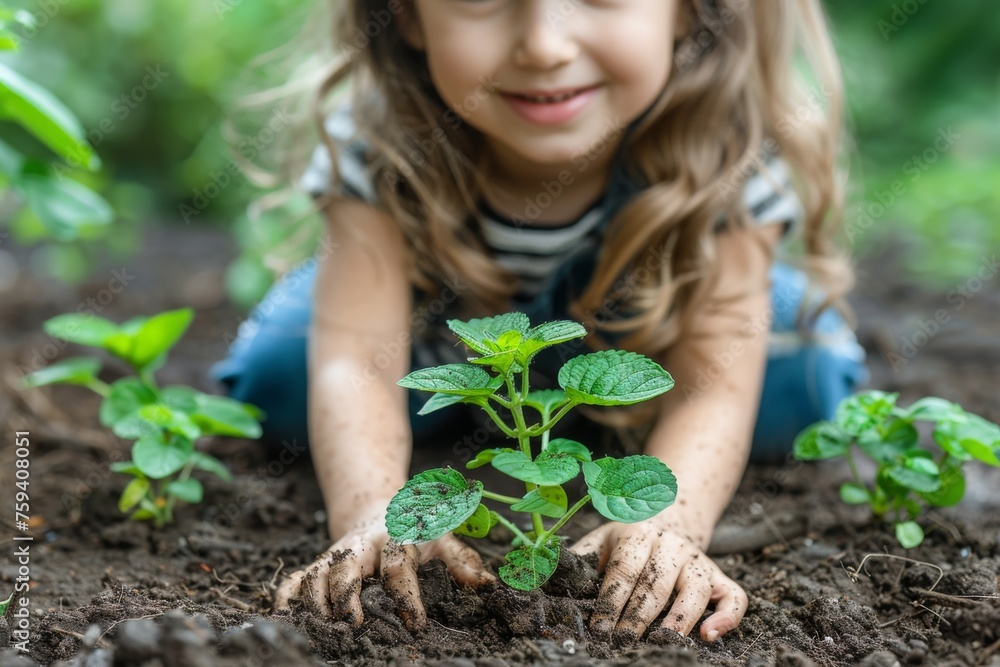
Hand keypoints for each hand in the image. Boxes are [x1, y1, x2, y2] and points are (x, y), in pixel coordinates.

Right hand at [273, 504, 495, 629]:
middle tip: (354, 624)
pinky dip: (287, 597)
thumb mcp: (445, 537)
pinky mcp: (319, 564)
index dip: (406, 596)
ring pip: (315, 574)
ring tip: (324, 628)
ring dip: (315, 601)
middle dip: (345, 594)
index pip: (399, 566)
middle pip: (344, 565)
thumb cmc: (419, 528)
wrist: (381, 508)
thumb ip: (463, 562)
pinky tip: (287, 618)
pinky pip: (295, 579)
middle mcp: (361, 545)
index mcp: (395, 538)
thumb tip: (488, 586)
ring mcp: (336, 555)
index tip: (414, 626)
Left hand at [569, 519, 746, 642]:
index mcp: (638, 534)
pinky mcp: (720, 576)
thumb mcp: (601, 539)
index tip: (598, 628)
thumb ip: (579, 559)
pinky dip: (727, 617)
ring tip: (663, 642)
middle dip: (637, 618)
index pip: (624, 570)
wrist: (670, 515)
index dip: (611, 601)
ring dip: (679, 619)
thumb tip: (545, 578)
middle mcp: (672, 545)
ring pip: (695, 590)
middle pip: (656, 584)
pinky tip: (709, 636)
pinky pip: (734, 597)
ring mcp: (698, 560)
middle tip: (621, 643)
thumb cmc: (628, 541)